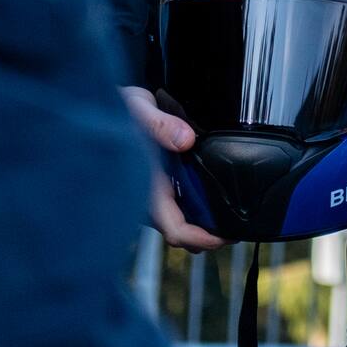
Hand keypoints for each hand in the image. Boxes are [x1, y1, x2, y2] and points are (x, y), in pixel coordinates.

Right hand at [121, 86, 228, 252]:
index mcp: (146, 190)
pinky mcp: (155, 186)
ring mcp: (152, 195)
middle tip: (236, 227)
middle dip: (207, 236)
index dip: (202, 238)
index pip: (175, 230)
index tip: (226, 235)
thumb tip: (186, 140)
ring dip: (202, 223)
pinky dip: (196, 208)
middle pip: (181, 233)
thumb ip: (160, 125)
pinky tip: (212, 196)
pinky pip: (177, 207)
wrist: (110, 108)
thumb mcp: (139, 111)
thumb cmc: (120, 111)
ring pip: (179, 222)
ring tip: (229, 215)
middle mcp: (148, 199)